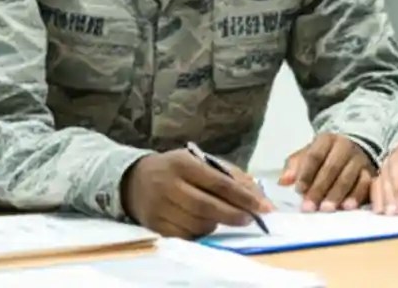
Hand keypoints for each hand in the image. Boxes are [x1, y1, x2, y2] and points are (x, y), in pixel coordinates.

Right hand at [122, 149, 272, 237]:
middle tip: (250, 218)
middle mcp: (168, 185)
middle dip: (233, 215)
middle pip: (207, 206)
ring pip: (196, 223)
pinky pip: (184, 235)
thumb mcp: (200, 162)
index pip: (219, 183)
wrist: (134, 179)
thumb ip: (230, 175)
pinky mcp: (153, 224)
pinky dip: (200, 233)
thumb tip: (258, 195)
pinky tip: (206, 225)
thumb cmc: (177, 169)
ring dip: (217, 224)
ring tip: (224, 217)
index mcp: (183, 164)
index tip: (263, 206)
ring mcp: (158, 206)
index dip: (243, 197)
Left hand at [280, 133, 374, 211]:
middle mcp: (345, 147)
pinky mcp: (371, 172)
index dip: (306, 173)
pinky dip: (356, 196)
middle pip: (332, 167)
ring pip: (349, 177)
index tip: (298, 189)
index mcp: (327, 140)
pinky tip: (347, 207)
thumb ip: (294, 166)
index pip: (315, 156)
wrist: (354, 148)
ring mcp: (360, 159)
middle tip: (309, 207)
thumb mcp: (308, 154)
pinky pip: (365, 184)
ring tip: (326, 209)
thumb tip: (284, 181)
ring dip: (336, 194)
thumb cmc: (325, 156)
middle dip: (319, 188)